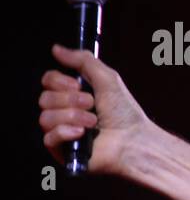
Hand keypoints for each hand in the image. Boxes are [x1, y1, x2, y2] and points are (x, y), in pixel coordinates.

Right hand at [39, 45, 153, 174]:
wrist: (134, 140)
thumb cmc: (124, 112)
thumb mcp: (107, 78)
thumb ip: (83, 60)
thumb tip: (56, 48)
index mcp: (72, 94)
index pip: (47, 81)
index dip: (58, 81)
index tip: (78, 85)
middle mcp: (64, 111)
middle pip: (44, 98)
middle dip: (70, 99)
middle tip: (91, 104)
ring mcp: (62, 131)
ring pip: (45, 117)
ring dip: (72, 116)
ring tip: (93, 121)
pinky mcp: (62, 150)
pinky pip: (48, 137)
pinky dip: (65, 132)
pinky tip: (82, 133)